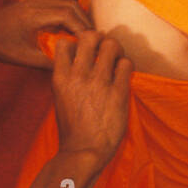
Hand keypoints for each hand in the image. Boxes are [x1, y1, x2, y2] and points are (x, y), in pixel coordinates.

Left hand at [0, 0, 91, 67]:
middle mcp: (36, 3)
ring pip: (65, 2)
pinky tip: (71, 30)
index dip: (83, 28)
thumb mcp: (22, 58)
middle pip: (71, 5)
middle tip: (94, 39)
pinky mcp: (33, 3)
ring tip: (86, 35)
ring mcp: (35, 1)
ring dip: (78, 16)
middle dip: (85, 21)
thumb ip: (46, 63)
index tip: (92, 42)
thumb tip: (69, 69)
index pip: (67, 15)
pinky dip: (68, 15)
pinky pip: (57, 5)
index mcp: (34, 15)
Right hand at [51, 31, 132, 173]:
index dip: (76, 43)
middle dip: (99, 39)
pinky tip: (124, 76)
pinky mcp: (119, 92)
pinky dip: (127, 66)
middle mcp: (78, 75)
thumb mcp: (60, 98)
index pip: (65, 43)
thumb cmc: (72, 128)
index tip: (84, 52)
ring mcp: (99, 83)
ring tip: (116, 61)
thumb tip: (77, 60)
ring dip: (116, 50)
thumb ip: (67, 77)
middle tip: (104, 50)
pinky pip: (126, 64)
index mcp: (60, 78)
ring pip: (111, 45)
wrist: (83, 152)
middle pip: (89, 36)